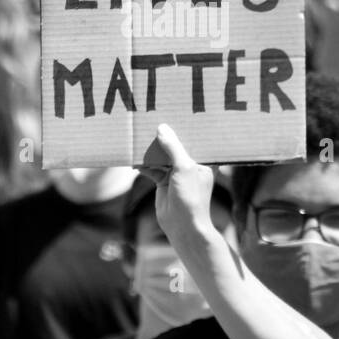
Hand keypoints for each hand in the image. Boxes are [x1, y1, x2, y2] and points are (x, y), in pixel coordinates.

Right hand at [144, 123, 215, 245]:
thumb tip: (162, 128)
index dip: (187, 128)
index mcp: (204, 160)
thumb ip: (173, 147)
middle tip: (152, 122)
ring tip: (139, 140)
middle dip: (165, 138)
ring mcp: (176, 174)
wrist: (182, 225)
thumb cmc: (191, 196)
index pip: (195, 139)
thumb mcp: (183, 167)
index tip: (177, 113)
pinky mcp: (163, 182)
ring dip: (151, 152)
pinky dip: (144, 166)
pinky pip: (152, 169)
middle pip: (176, 147)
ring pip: (161, 157)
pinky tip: (135, 161)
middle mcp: (191, 165)